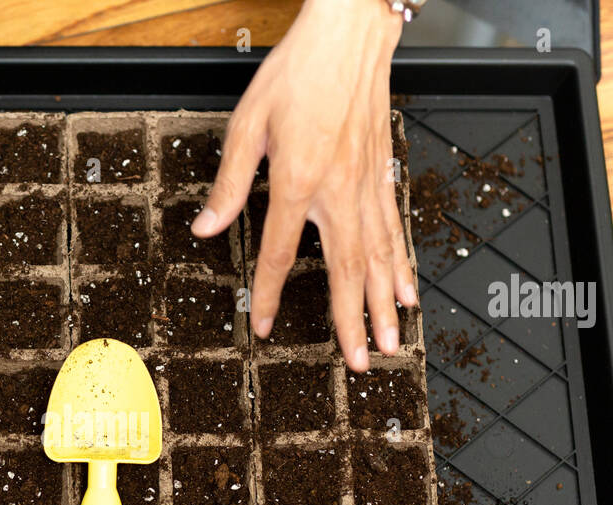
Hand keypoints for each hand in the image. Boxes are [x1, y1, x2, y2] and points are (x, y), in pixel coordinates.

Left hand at [192, 0, 413, 370]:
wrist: (349, 34)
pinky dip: (401, 265)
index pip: (277, 254)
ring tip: (391, 343)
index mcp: (296, 181)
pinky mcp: (382, 174)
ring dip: (383, 305)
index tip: (262, 329)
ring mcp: (366, 185)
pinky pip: (393, 230)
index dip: (267, 296)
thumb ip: (228, 184)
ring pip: (378, 257)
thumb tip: (206, 227)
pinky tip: (406, 292)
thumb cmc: (298, 72)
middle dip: (352, 321)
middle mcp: (337, 190)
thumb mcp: (247, 124)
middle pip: (345, 270)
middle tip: (359, 361)